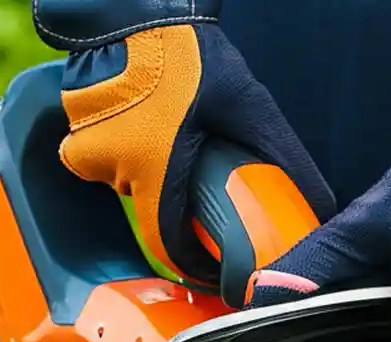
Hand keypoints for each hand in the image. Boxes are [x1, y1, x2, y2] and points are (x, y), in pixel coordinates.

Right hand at [33, 0, 334, 287]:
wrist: (133, 12)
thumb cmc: (188, 55)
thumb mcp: (247, 105)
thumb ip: (283, 157)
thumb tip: (317, 206)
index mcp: (152, 165)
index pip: (167, 246)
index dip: (192, 263)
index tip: (211, 266)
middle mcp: (111, 166)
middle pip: (149, 208)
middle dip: (174, 198)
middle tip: (197, 171)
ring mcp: (85, 152)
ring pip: (126, 183)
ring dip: (148, 171)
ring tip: (171, 134)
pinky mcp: (73, 137)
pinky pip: (104, 161)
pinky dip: (124, 150)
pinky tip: (142, 122)